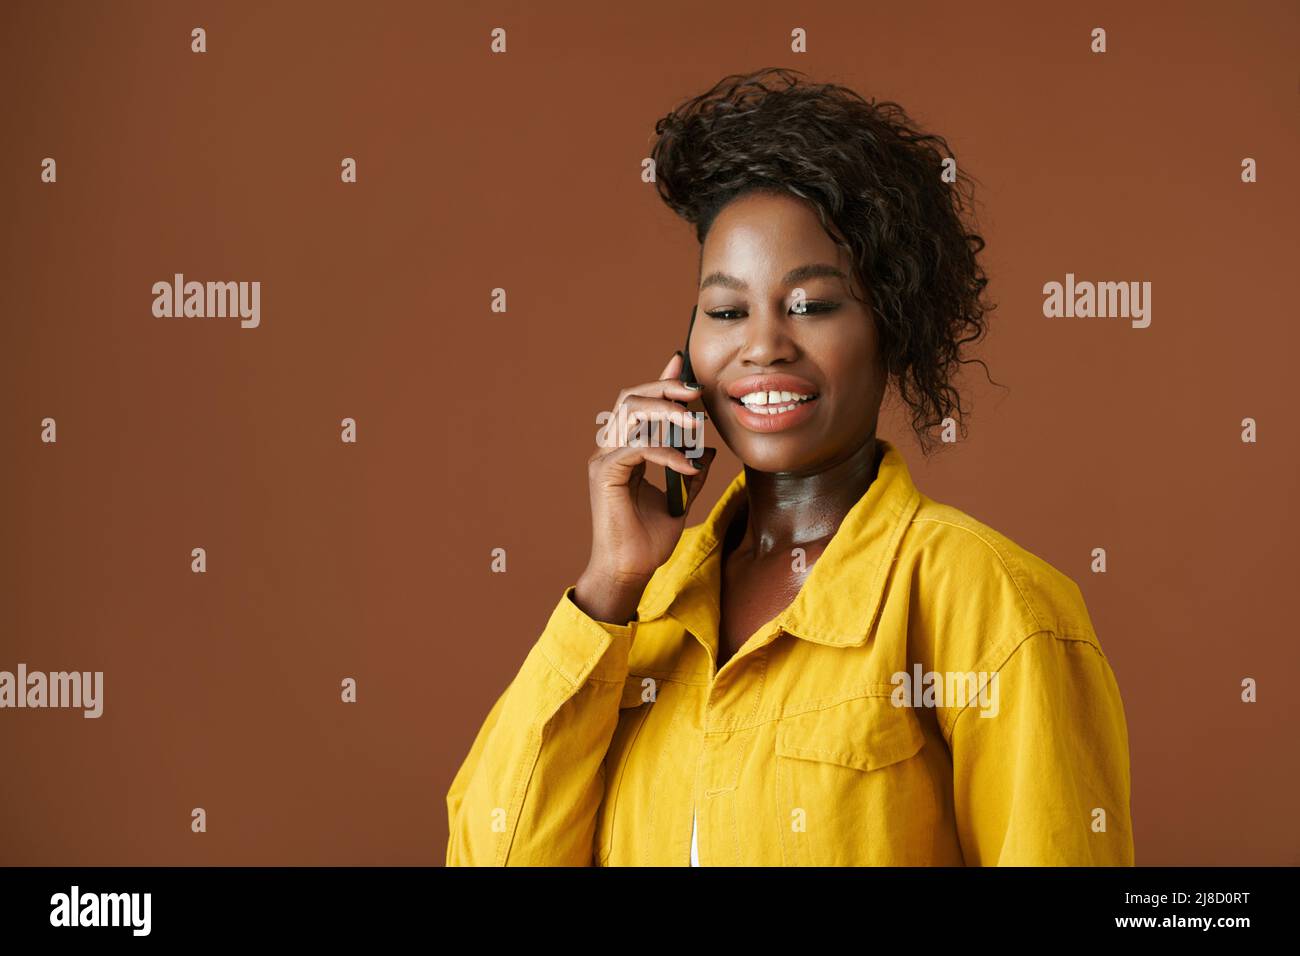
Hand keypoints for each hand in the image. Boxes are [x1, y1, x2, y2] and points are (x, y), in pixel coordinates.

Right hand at [575, 351, 716, 622]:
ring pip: (631, 414)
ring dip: (666, 413)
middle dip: (664, 388)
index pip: (640, 404)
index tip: (681, 363)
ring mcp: (604, 460)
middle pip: (631, 398)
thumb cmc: (647, 542)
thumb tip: (707, 451)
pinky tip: (687, 466)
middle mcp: (610, 450)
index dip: (660, 381)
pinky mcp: (605, 474)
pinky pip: (637, 448)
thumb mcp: (679, 500)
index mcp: (624, 451)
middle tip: (694, 391)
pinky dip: (666, 452)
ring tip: (694, 425)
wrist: (629, 571)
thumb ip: (690, 473)